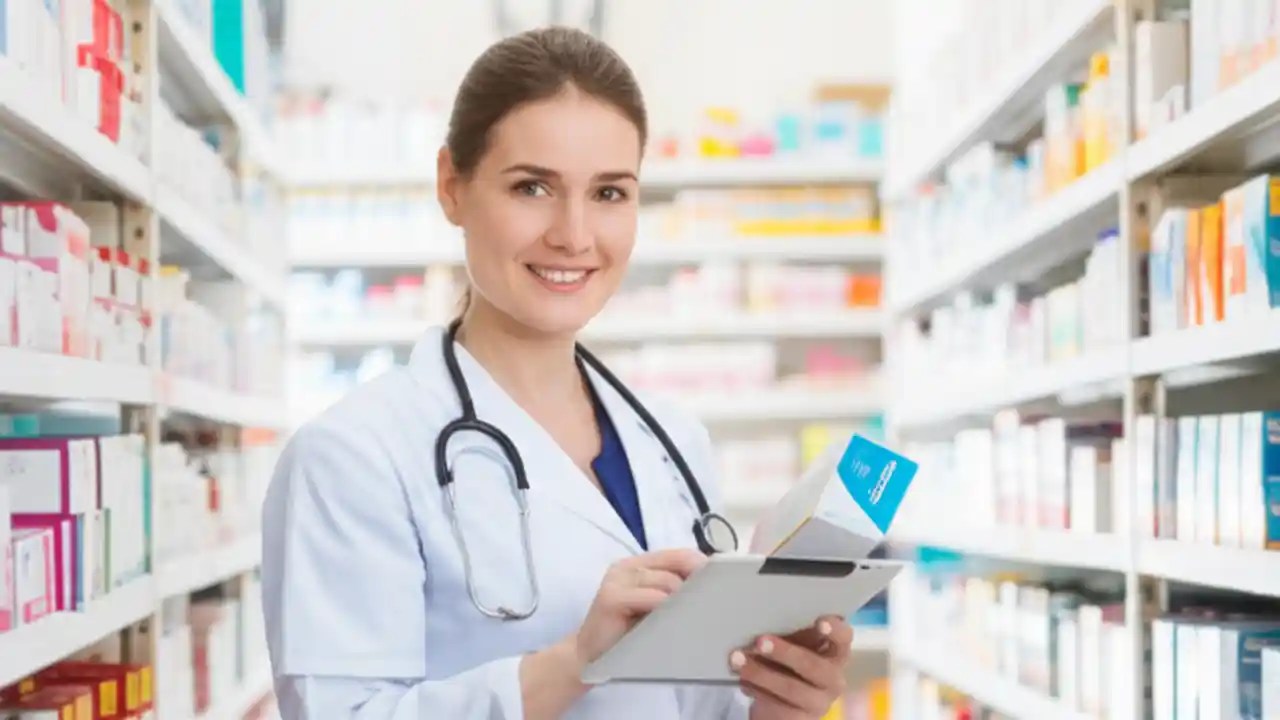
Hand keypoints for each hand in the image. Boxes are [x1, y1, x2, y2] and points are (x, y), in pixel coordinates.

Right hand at [574, 549, 707, 668]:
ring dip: (683, 599)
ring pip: (666, 580)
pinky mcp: (611, 597)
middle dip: (697, 581)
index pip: (678, 554)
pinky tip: (672, 619)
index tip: (722, 580)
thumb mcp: (652, 609)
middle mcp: (627, 566)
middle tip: (712, 600)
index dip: (701, 564)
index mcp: (638, 565)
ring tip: (692, 616)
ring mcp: (617, 579)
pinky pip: (650, 597)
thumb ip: (671, 593)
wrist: (588, 656)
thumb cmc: (625, 634)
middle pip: (676, 562)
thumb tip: (709, 588)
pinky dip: (665, 606)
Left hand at [731, 616, 852, 718]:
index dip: (835, 630)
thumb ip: (791, 634)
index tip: (819, 622)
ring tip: (738, 660)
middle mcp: (833, 678)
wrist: (781, 707)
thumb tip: (767, 616)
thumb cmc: (787, 664)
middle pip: (814, 665)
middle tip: (760, 641)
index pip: (844, 638)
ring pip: (791, 688)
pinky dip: (757, 690)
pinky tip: (743, 681)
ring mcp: (818, 702)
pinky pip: (777, 705)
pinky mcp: (800, 719)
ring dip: (761, 673)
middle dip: (785, 652)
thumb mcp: (791, 646)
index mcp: (835, 653)